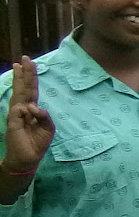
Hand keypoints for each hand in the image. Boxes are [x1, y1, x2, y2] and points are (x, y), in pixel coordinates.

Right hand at [2, 56, 54, 172]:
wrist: (28, 157)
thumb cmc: (38, 142)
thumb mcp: (48, 128)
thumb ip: (45, 116)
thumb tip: (35, 107)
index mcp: (32, 109)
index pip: (31, 90)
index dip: (30, 77)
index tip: (28, 63)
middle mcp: (23, 109)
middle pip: (24, 88)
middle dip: (24, 73)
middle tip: (25, 58)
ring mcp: (17, 115)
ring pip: (19, 94)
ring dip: (20, 80)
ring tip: (20, 66)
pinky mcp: (13, 123)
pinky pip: (19, 111)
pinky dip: (24, 109)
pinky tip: (28, 110)